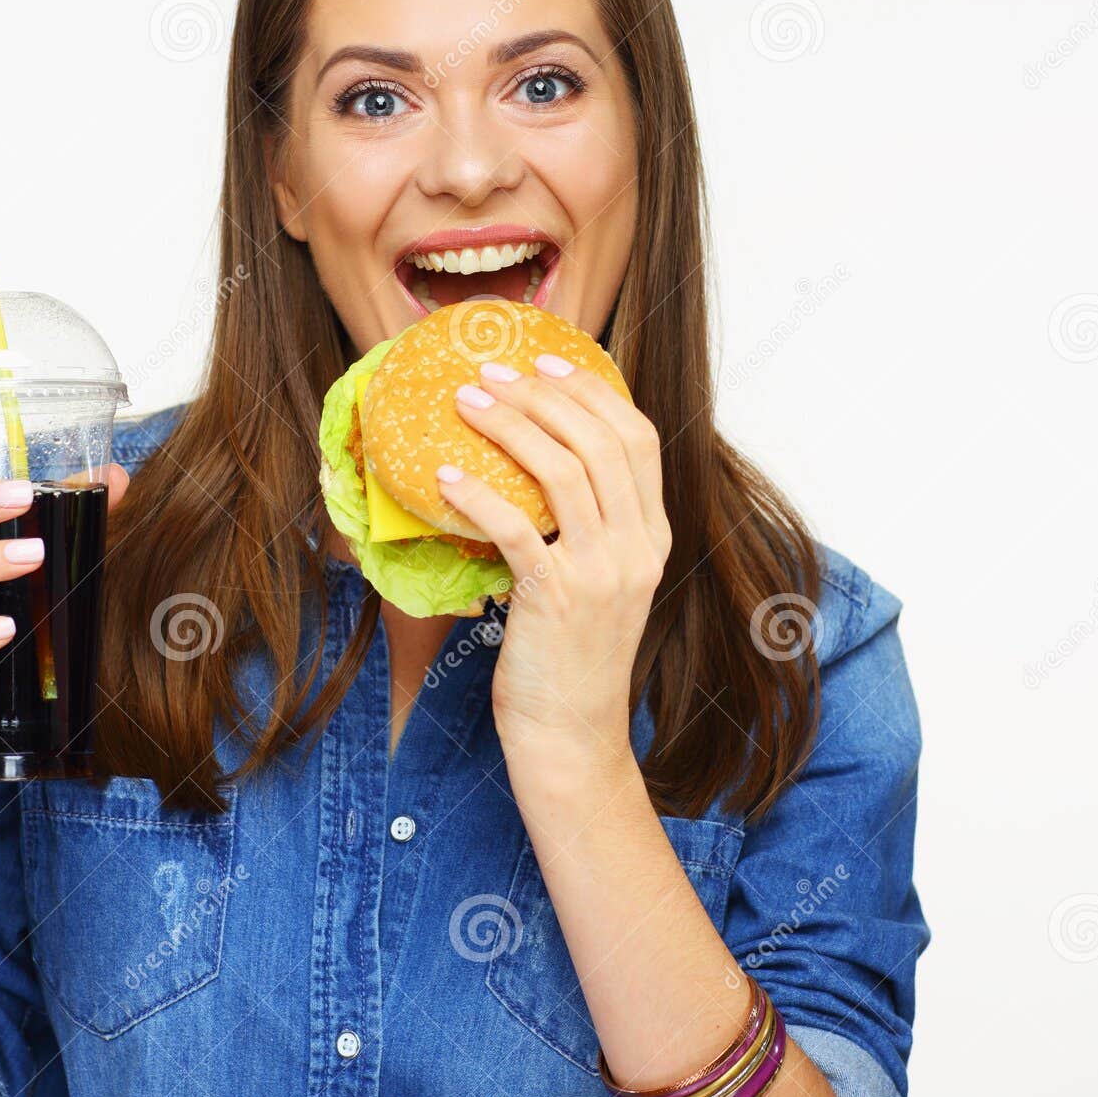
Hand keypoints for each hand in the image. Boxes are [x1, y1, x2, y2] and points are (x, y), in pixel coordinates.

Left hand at [434, 354, 671, 759]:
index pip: (638, 439)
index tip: (550, 360)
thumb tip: (529, 471)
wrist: (571, 736)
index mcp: (653, 537)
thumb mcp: (597, 585)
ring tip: (464, 403)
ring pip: (562, 471)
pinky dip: (478, 493)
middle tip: (492, 372)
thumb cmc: (569, 659)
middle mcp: (637, 548)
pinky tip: (444, 477)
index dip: (594, 391)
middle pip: (601, 441)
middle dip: (544, 393)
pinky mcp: (556, 599)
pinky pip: (516, 527)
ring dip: (509, 425)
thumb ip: (585, 531)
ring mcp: (601, 573)